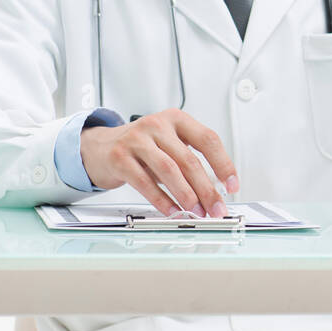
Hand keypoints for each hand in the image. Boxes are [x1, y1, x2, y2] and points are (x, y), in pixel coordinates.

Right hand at [80, 108, 236, 217]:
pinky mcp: (120, 157)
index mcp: (176, 119)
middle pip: (189, 160)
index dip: (223, 164)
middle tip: (216, 208)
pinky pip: (145, 182)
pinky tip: (172, 211)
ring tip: (197, 211)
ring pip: (169, 170)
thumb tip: (214, 191)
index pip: (208, 139)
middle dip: (207, 189)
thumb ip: (189, 161)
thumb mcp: (168, 144)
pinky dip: (162, 200)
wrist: (100, 146)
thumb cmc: (141, 147)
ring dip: (187, 195)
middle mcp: (157, 125)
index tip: (232, 185)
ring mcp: (137, 140)